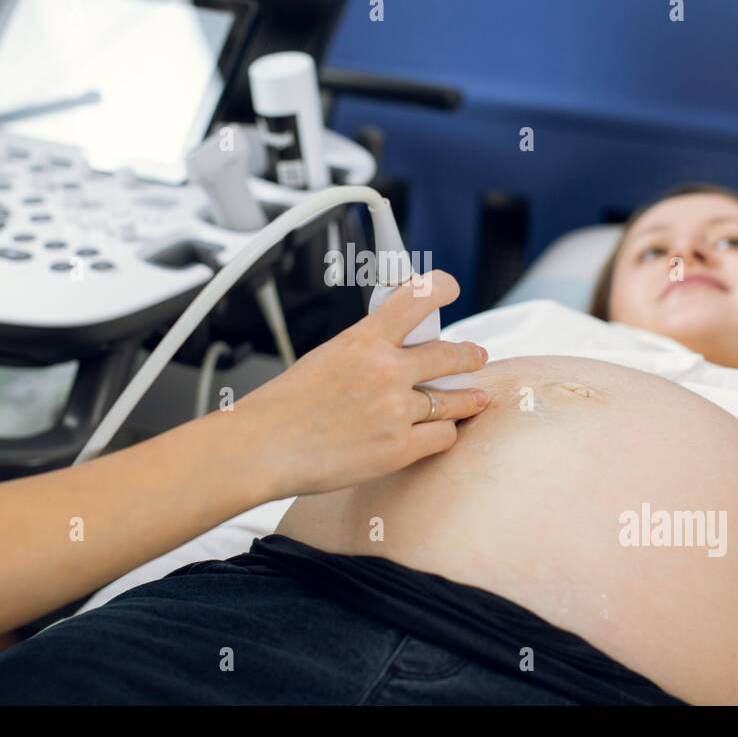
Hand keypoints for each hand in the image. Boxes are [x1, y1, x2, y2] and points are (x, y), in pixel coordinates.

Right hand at [231, 270, 489, 496]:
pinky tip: (439, 431)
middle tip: (475, 356)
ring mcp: (396, 410)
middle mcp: (386, 371)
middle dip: (468, 356)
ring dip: (468, 397)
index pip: (417, 298)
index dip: (442, 288)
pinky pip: (443, 436)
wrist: (262, 447)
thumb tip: (393, 353)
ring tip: (475, 398)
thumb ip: (364, 352)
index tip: (449, 288)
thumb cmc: (283, 407)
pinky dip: (443, 433)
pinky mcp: (399, 448)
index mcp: (363, 340)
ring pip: (454, 399)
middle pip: (449, 354)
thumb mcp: (324, 358)